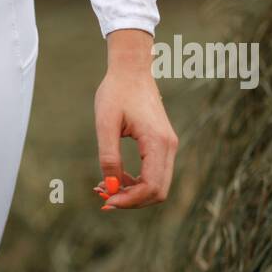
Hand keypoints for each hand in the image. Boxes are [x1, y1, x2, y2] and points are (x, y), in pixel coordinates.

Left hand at [92, 29, 177, 210]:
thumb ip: (108, 157)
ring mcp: (167, 146)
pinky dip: (134, 182)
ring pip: (156, 185)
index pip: (152, 186)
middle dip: (131, 200)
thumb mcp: (105, 125)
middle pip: (158, 191)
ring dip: (131, 193)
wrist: (131, 70)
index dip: (130, 200)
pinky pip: (153, 173)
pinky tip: (112, 178)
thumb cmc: (116, 93)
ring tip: (103, 187)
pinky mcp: (161, 145)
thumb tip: (110, 186)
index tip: (106, 201)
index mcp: (157, 142)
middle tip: (102, 198)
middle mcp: (168, 147)